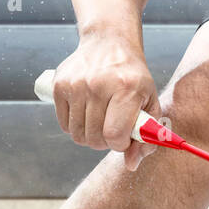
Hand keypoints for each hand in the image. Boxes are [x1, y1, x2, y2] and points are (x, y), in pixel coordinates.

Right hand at [50, 34, 160, 170]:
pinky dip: (76, 126)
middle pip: (95, 138)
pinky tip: (86, 114)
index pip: (115, 135)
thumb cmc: (133, 78)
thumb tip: (131, 165)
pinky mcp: (59, 85)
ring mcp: (76, 84)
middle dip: (105, 142)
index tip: (123, 138)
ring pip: (77, 135)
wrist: (108, 43)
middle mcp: (98, 85)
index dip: (119, 145)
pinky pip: (64, 124)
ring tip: (100, 122)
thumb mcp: (149, 103)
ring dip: (90, 136)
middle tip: (112, 129)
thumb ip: (146, 138)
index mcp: (126, 88)